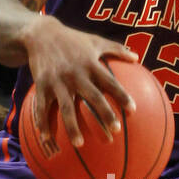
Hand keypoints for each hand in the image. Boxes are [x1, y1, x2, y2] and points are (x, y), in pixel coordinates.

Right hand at [23, 16, 138, 148]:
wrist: (40, 34)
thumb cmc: (73, 39)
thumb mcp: (95, 41)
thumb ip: (116, 49)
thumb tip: (137, 58)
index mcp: (90, 64)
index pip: (110, 82)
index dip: (121, 96)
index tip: (133, 110)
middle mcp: (75, 74)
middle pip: (92, 97)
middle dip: (104, 114)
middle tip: (115, 130)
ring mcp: (57, 81)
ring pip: (66, 107)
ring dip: (73, 126)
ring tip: (80, 144)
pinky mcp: (42, 85)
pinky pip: (43, 108)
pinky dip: (43, 124)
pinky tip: (47, 139)